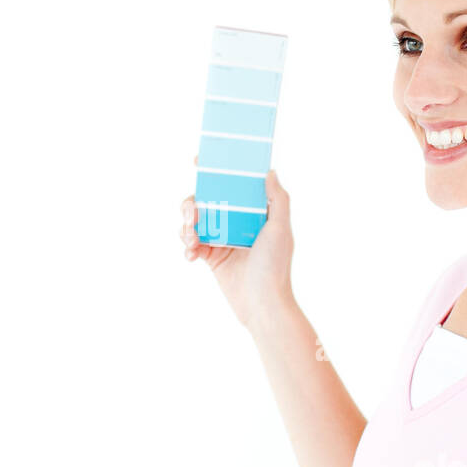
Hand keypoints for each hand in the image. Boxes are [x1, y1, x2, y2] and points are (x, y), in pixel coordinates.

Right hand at [181, 159, 296, 331]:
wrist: (262, 304)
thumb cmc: (275, 267)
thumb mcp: (280, 229)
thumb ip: (278, 199)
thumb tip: (270, 172)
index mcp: (253, 212)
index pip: (233, 186)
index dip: (216, 173)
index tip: (199, 162)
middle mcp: (236, 222)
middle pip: (207, 201)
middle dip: (192, 203)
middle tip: (191, 212)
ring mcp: (222, 239)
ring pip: (194, 221)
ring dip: (186, 225)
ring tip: (191, 238)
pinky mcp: (211, 257)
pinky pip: (192, 244)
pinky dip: (187, 247)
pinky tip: (192, 255)